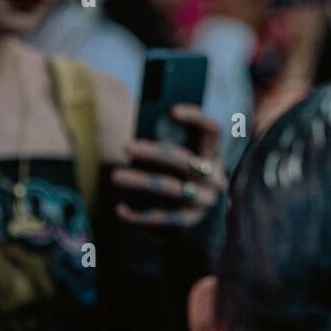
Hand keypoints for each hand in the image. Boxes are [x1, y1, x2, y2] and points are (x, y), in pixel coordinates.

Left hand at [111, 104, 226, 226]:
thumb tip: (141, 138)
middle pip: (183, 160)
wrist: (202, 220)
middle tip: (126, 146)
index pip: (214, 131)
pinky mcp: (190, 221)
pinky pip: (162, 217)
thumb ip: (173, 145)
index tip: (172, 110)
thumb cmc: (182, 178)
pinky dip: (139, 214)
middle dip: (153, 152)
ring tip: (115, 175)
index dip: (197, 118)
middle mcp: (214, 178)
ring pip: (169, 187)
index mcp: (214, 155)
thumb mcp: (185, 160)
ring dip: (140, 181)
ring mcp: (203, 201)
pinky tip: (120, 209)